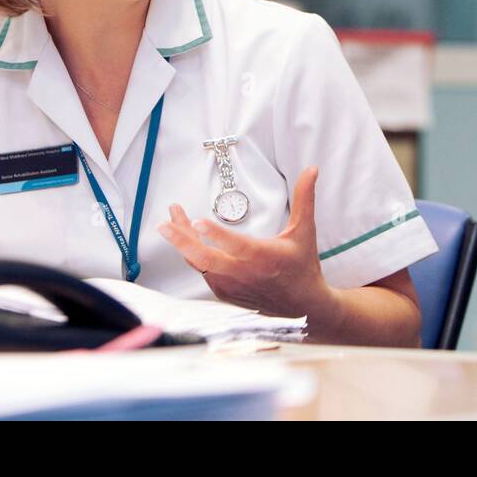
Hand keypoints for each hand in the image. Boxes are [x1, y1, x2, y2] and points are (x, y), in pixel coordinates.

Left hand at [156, 166, 335, 322]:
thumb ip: (304, 199)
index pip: (236, 245)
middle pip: (205, 258)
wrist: (302, 306)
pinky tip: (186, 239)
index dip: (216, 234)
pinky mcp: (224, 292)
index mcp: (263, 257)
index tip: (197, 221)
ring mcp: (231, 285)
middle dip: (182, 239)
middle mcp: (244, 274)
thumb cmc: (302, 266)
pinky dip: (193, 255)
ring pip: (199, 263)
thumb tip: (311, 170)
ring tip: (170, 222)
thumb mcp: (305, 231)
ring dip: (182, 243)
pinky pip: (203, 271)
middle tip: (165, 223)